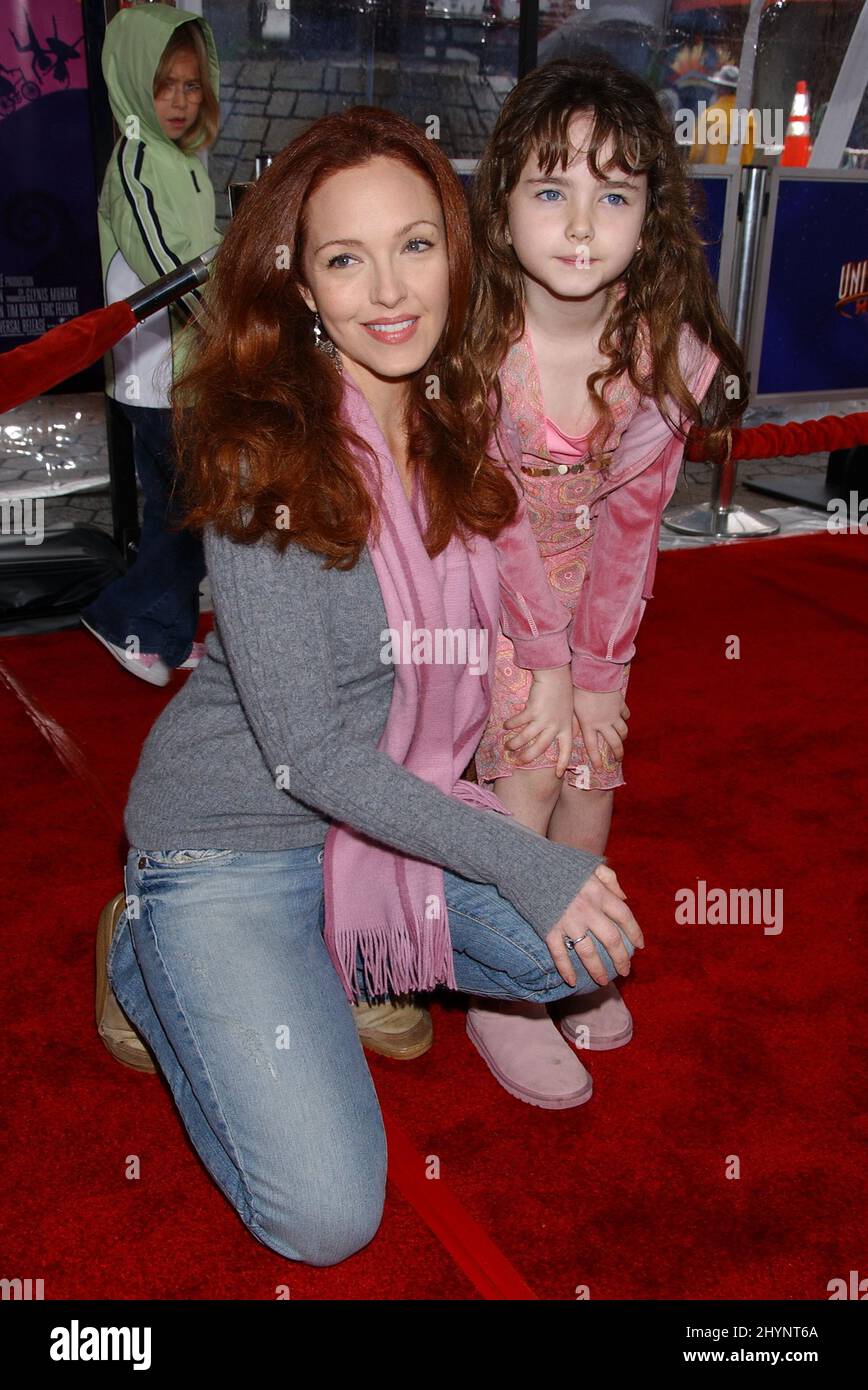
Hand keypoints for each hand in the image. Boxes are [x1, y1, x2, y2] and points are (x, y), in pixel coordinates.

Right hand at [502, 664, 572, 776]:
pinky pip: (518, 722)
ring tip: (507, 747)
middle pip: (540, 748)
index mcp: (566, 728)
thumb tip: (566, 738)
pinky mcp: (532, 710)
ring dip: (515, 743)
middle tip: (518, 762)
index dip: (562, 763)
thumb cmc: (563, 693)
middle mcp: (555, 726)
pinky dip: (510, 725)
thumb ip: (566, 725)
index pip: (566, 750)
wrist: (556, 676)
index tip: (558, 774)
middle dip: (528, 757)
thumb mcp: (568, 712)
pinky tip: (505, 726)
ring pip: (526, 737)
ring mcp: (543, 718)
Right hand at [545, 863, 643, 986]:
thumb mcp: (589, 864)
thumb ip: (610, 879)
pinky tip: (572, 981)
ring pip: (588, 952)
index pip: (624, 916)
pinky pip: (559, 954)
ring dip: (597, 969)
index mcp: (598, 893)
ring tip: (603, 981)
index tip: (640, 946)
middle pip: (611, 939)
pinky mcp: (549, 929)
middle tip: (625, 970)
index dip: (635, 932)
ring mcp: (567, 921)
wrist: (526, 864)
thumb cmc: (560, 863)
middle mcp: (587, 909)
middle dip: (621, 958)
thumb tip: (625, 898)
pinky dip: (566, 969)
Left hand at [572, 687, 630, 773]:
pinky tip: (624, 717)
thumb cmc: (578, 690)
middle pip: (614, 743)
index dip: (597, 759)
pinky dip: (625, 717)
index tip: (601, 769)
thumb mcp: (572, 709)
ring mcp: (614, 715)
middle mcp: (604, 723)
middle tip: (619, 759)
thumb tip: (572, 733)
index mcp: (589, 725)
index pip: (593, 747)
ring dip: (623, 737)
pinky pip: (625, 714)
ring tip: (622, 740)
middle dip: (618, 753)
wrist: (594, 676)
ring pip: (623, 731)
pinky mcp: (620, 705)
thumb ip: (574, 722)